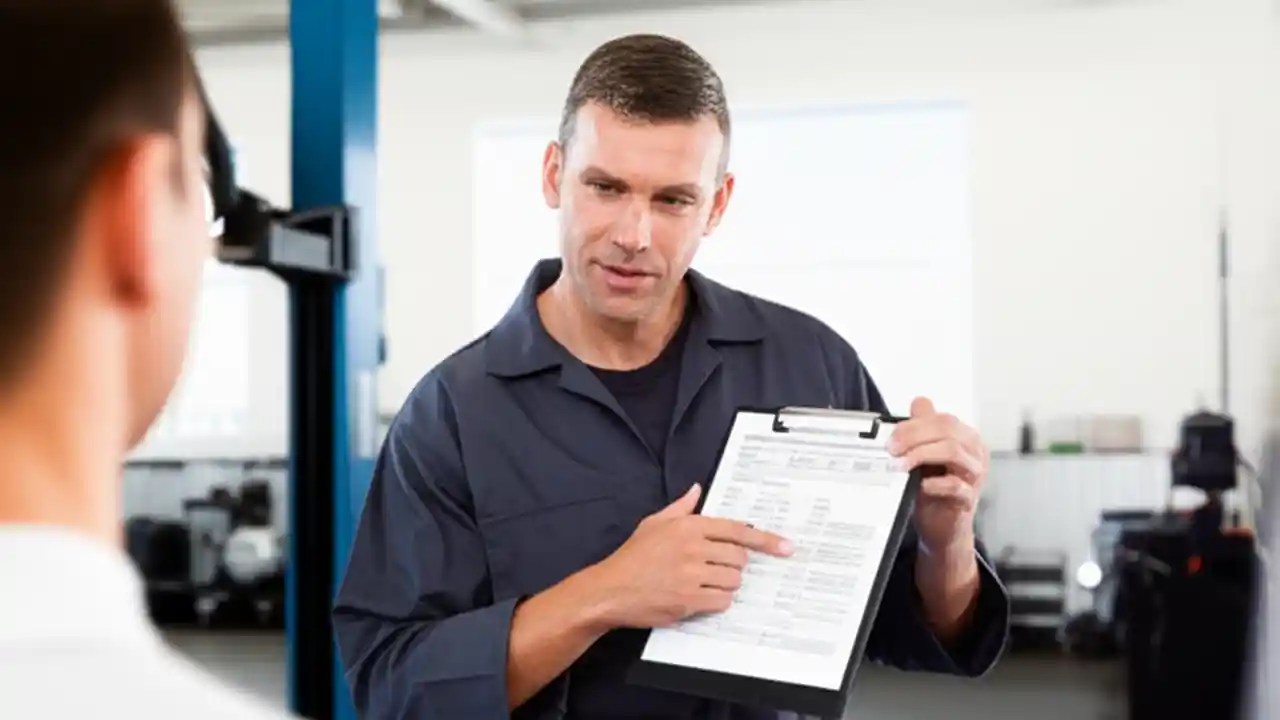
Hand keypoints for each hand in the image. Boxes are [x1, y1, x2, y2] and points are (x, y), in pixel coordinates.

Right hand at [587, 484, 792, 628]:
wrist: (610, 589)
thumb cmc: (631, 557)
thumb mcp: (653, 524)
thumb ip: (680, 507)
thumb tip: (697, 490)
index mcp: (688, 526)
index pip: (737, 530)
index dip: (765, 540)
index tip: (785, 547)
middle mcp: (693, 548)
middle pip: (739, 557)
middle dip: (734, 565)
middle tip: (717, 568)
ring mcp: (692, 575)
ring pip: (733, 581)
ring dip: (725, 584)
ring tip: (703, 583)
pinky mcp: (689, 600)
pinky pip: (722, 602)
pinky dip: (717, 602)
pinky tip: (700, 598)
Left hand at [888, 397, 988, 555]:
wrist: (942, 528)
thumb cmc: (933, 488)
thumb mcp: (925, 455)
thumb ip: (924, 428)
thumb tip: (919, 402)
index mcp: (966, 438)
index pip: (943, 420)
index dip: (914, 425)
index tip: (891, 436)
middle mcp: (975, 453)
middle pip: (948, 431)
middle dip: (914, 436)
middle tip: (891, 449)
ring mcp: (975, 476)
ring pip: (953, 452)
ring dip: (922, 455)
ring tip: (901, 465)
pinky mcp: (969, 499)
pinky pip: (955, 486)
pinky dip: (934, 483)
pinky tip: (919, 486)